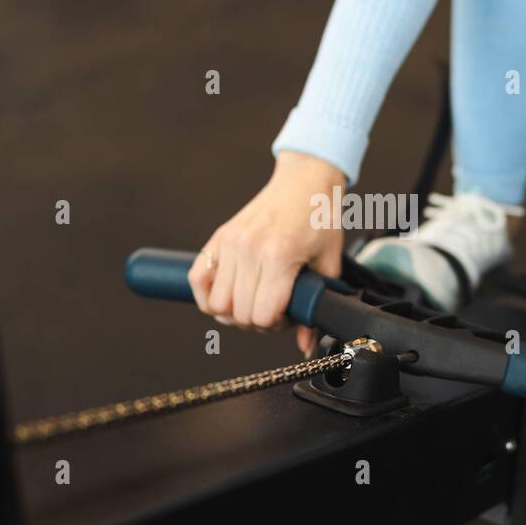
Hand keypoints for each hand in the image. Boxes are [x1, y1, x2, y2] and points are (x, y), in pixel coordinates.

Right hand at [189, 151, 344, 354]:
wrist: (304, 181)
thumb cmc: (320, 219)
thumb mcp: (328, 264)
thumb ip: (316, 305)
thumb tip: (305, 344)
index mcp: (279, 257)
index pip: (263, 316)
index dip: (276, 324)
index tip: (288, 314)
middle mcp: (249, 251)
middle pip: (240, 314)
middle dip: (258, 320)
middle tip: (273, 308)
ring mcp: (230, 243)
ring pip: (217, 304)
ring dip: (234, 311)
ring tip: (253, 300)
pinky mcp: (219, 238)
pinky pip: (197, 280)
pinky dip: (208, 296)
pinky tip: (227, 295)